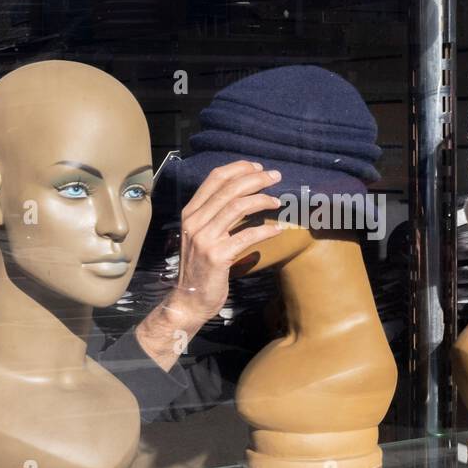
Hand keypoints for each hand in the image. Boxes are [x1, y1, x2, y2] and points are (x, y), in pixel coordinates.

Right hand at [134, 161, 283, 369]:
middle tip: (276, 177)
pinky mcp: (217, 256)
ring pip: (237, 206)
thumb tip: (242, 195)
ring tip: (278, 202)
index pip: (214, 179)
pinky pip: (247, 236)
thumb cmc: (200, 267)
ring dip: (262, 200)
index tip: (258, 168)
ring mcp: (204, 238)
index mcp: (190, 213)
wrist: (189, 300)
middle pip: (229, 189)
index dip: (238, 169)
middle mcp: (195, 221)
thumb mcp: (201, 235)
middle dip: (256, 179)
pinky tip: (277, 230)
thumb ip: (214, 215)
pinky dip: (265, 230)